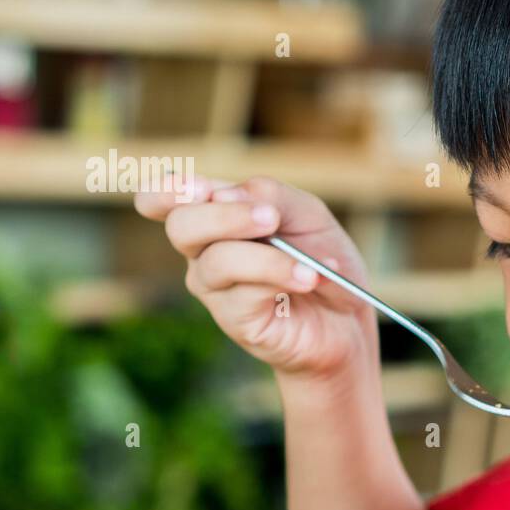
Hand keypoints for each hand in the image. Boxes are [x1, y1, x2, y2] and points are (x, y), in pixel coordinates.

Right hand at [134, 176, 376, 380]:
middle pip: (181, 227)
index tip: (197, 188)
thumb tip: (224, 193)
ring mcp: (215, 289)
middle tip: (270, 218)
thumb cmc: (320, 257)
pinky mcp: (234, 321)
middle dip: (225, 217)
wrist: (348, 315)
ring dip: (266, 259)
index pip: (161, 199)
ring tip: (308, 266)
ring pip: (217, 262)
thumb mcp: (306, 213)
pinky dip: (282, 280)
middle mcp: (203, 252)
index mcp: (213, 216)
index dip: (165, 191)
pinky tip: (312, 278)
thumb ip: (269, 195)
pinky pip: (245, 295)